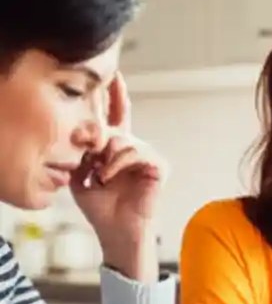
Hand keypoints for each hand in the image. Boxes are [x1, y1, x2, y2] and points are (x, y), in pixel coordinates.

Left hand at [71, 74, 167, 255]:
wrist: (115, 230)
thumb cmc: (99, 205)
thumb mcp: (80, 172)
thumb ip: (83, 150)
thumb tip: (86, 129)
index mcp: (115, 147)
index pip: (115, 114)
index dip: (114, 94)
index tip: (113, 73)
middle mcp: (133, 148)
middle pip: (114, 126)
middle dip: (97, 135)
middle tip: (88, 150)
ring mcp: (148, 156)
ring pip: (123, 140)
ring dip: (106, 157)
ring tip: (100, 175)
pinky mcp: (158, 166)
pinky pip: (136, 153)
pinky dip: (118, 164)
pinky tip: (109, 177)